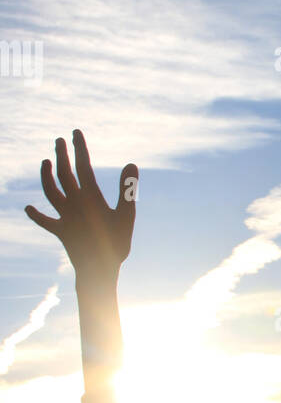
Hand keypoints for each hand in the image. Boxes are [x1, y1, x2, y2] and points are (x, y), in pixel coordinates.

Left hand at [25, 131, 137, 280]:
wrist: (97, 271)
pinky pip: (46, 221)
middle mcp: (74, 205)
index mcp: (90, 198)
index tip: (75, 132)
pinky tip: (28, 208)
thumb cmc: (116, 244)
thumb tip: (131, 164)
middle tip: (59, 140)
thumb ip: (127, 190)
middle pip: (63, 175)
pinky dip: (36, 215)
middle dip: (61, 155)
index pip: (83, 167)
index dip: (79, 148)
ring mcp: (65, 218)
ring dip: (46, 176)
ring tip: (45, 162)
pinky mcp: (61, 232)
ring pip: (50, 192)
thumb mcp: (127, 216)